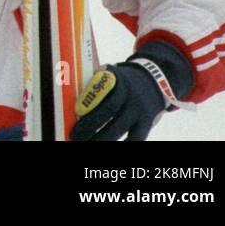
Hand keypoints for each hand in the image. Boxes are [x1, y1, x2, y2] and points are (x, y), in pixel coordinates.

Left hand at [72, 43, 192, 140]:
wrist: (154, 79)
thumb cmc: (120, 82)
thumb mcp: (109, 76)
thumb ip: (94, 86)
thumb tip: (69, 105)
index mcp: (114, 79)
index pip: (98, 91)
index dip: (86, 103)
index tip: (73, 114)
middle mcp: (128, 93)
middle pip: (107, 110)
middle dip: (89, 126)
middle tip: (75, 137)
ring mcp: (138, 108)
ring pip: (120, 127)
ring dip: (103, 139)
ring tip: (89, 145)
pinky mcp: (147, 121)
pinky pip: (136, 137)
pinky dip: (124, 145)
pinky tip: (111, 149)